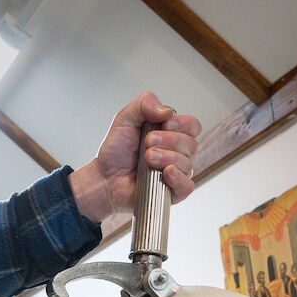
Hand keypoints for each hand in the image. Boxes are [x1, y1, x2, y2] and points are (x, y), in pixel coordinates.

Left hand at [70, 91, 201, 222]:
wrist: (104, 176)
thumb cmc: (116, 151)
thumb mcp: (124, 119)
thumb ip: (144, 104)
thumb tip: (167, 111)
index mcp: (171, 134)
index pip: (192, 125)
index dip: (181, 124)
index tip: (163, 125)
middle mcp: (178, 153)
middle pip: (191, 143)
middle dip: (169, 140)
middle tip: (147, 142)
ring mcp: (177, 173)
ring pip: (188, 163)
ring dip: (166, 157)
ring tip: (147, 158)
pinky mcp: (173, 192)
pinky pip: (187, 186)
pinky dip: (178, 178)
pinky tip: (165, 173)